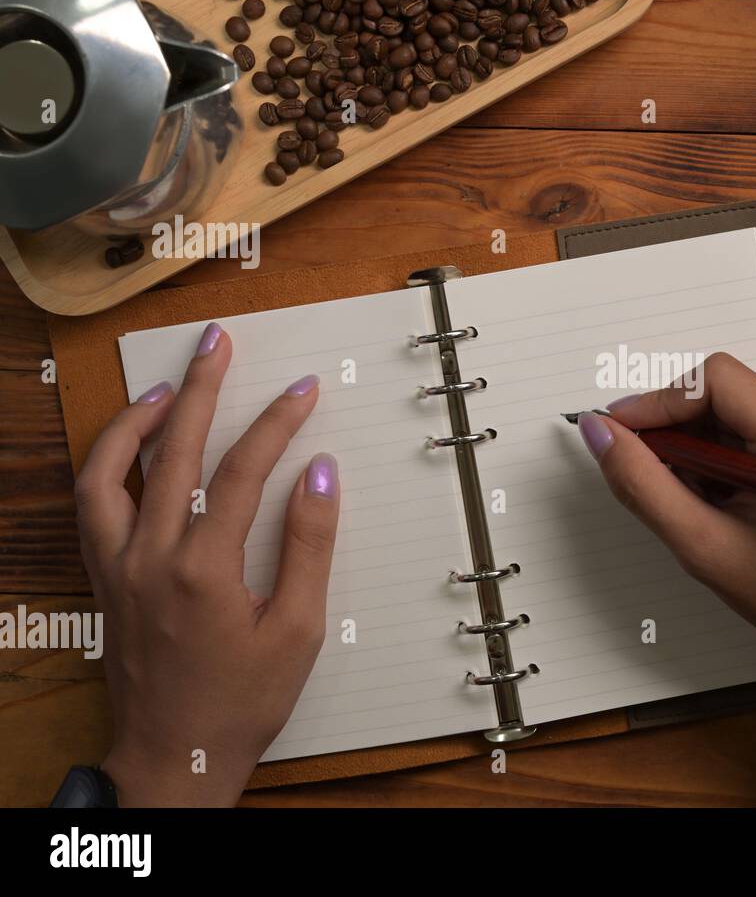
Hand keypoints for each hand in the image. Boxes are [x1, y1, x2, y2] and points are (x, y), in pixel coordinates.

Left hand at [74, 322, 339, 806]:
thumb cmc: (242, 701)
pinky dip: (109, 464)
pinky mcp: (106, 580)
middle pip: (172, 449)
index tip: (302, 392)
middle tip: (216, 344)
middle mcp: (150, 559)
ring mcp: (119, 567)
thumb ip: (308, 545)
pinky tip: (135, 449)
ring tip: (165, 387)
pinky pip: (93, 505)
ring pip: (109, 471)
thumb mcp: (297, 629)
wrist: (176, 755)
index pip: (242, 471)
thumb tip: (318, 474)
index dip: (277, 424)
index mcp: (204, 571)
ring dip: (135, 421)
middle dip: (200, 388)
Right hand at [578, 353, 755, 805]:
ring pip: (736, 405)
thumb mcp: (702, 544)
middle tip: (648, 472)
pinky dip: (723, 451)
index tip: (620, 430)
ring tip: (691, 497)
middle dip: (677, 427)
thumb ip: (642, 484)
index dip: (659, 401)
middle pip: (725, 389)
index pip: (716, 380)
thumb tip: (601, 434)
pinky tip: (718, 496)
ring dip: (699, 442)